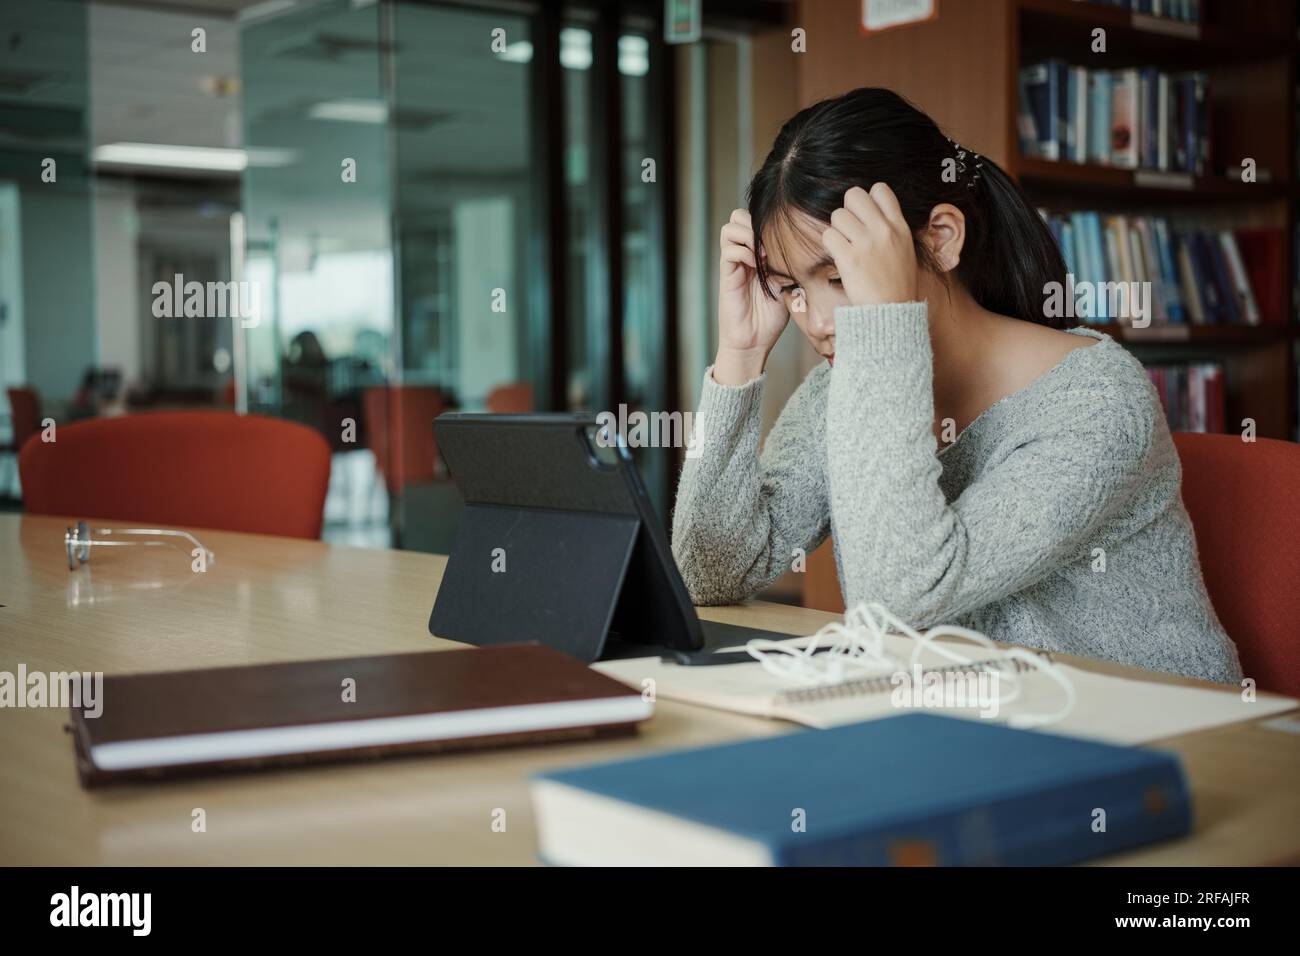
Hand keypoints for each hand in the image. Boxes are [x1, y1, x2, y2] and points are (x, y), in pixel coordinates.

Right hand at [714, 209, 789, 384]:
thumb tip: (816, 247)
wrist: (753, 342)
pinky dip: (744, 251)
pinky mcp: (726, 275)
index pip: (756, 218)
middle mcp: (743, 254)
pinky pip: (729, 250)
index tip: (787, 235)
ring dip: (748, 233)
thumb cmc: (772, 318)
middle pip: (739, 215)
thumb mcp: (790, 284)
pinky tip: (757, 265)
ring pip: (730, 227)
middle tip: (772, 240)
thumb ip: (794, 264)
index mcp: (758, 253)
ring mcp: (733, 263)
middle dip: (755, 221)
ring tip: (764, 251)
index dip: (769, 219)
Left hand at [821, 184, 917, 307]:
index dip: (868, 199)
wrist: (891, 314)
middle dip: (847, 210)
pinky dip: (829, 245)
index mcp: (900, 227)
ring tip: (845, 247)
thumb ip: (891, 230)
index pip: (880, 189)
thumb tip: (874, 215)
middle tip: (849, 230)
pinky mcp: (848, 258)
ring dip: (836, 229)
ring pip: (838, 215)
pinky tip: (838, 256)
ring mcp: (866, 243)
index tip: (865, 216)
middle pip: (854, 195)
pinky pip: (828, 235)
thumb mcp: (905, 251)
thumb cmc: (897, 286)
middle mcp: (883, 230)